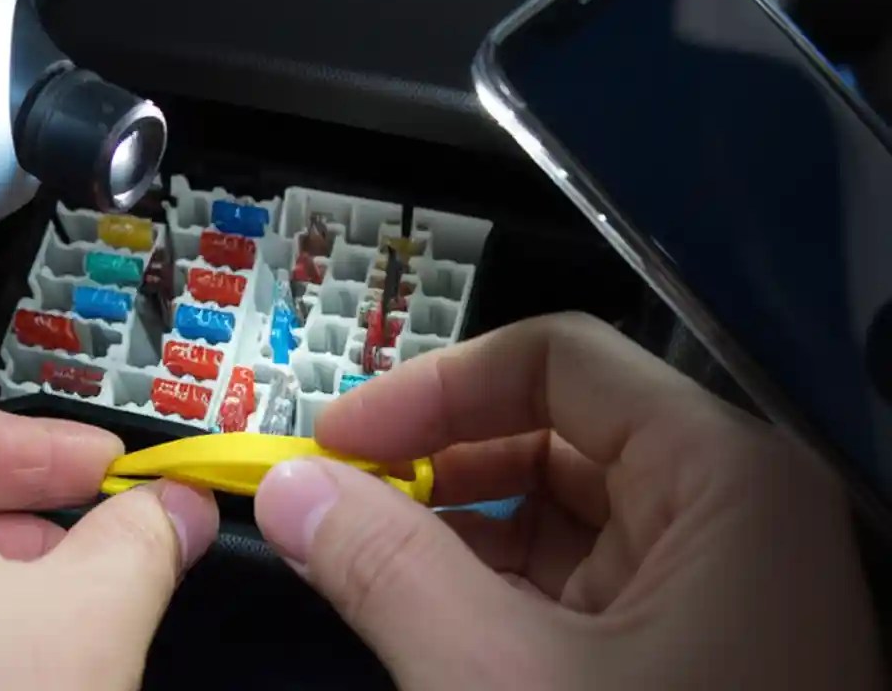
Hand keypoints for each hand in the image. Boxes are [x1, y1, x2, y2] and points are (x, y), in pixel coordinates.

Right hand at [256, 313, 881, 689]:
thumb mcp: (497, 683)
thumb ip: (384, 569)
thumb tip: (290, 493)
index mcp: (723, 480)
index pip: (557, 363)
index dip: (434, 388)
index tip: (336, 441)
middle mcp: (733, 514)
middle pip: (558, 430)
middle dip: (436, 461)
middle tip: (336, 504)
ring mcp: (717, 586)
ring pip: (563, 511)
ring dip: (454, 530)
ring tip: (366, 564)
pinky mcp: (690, 649)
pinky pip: (576, 583)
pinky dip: (492, 589)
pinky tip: (428, 617)